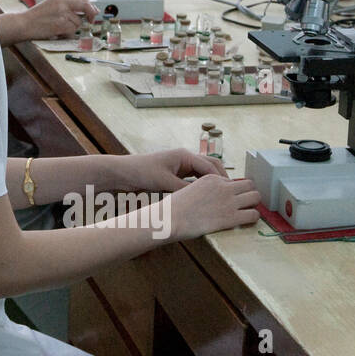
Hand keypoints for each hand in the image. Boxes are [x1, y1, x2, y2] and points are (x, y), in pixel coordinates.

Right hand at [18, 0, 99, 39]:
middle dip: (91, 13)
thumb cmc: (36, 17)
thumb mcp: (51, 3)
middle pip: (85, 5)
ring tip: (60, 27)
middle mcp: (63, 2)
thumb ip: (65, 4)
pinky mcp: (61, 23)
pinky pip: (73, 30)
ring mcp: (62, 13)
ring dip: (73, 27)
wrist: (24, 24)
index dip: (89, 5)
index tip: (92, 11)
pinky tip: (58, 31)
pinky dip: (68, 33)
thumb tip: (82, 11)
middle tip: (91, 20)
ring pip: (78, 21)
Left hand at [112, 148, 227, 192]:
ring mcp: (180, 166)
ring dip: (213, 183)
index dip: (221, 179)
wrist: (123, 173)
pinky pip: (194, 180)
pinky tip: (206, 199)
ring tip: (222, 197)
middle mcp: (185, 159)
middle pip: (211, 167)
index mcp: (184, 156)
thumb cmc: (142, 173)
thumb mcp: (165, 183)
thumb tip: (202, 198)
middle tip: (231, 193)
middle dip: (221, 179)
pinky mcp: (175, 174)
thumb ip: (184, 189)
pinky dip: (202, 187)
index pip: (210, 166)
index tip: (230, 191)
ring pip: (203, 174)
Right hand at [165, 173, 261, 240]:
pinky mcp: (230, 217)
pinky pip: (254, 214)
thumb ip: (204, 190)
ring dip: (253, 204)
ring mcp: (228, 201)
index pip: (234, 181)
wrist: (171, 219)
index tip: (234, 198)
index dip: (235, 191)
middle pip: (250, 185)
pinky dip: (253, 218)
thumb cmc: (175, 208)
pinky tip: (247, 221)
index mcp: (212, 178)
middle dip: (249, 194)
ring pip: (256, 197)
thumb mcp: (190, 189)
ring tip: (248, 211)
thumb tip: (210, 198)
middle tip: (246, 203)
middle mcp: (223, 187)